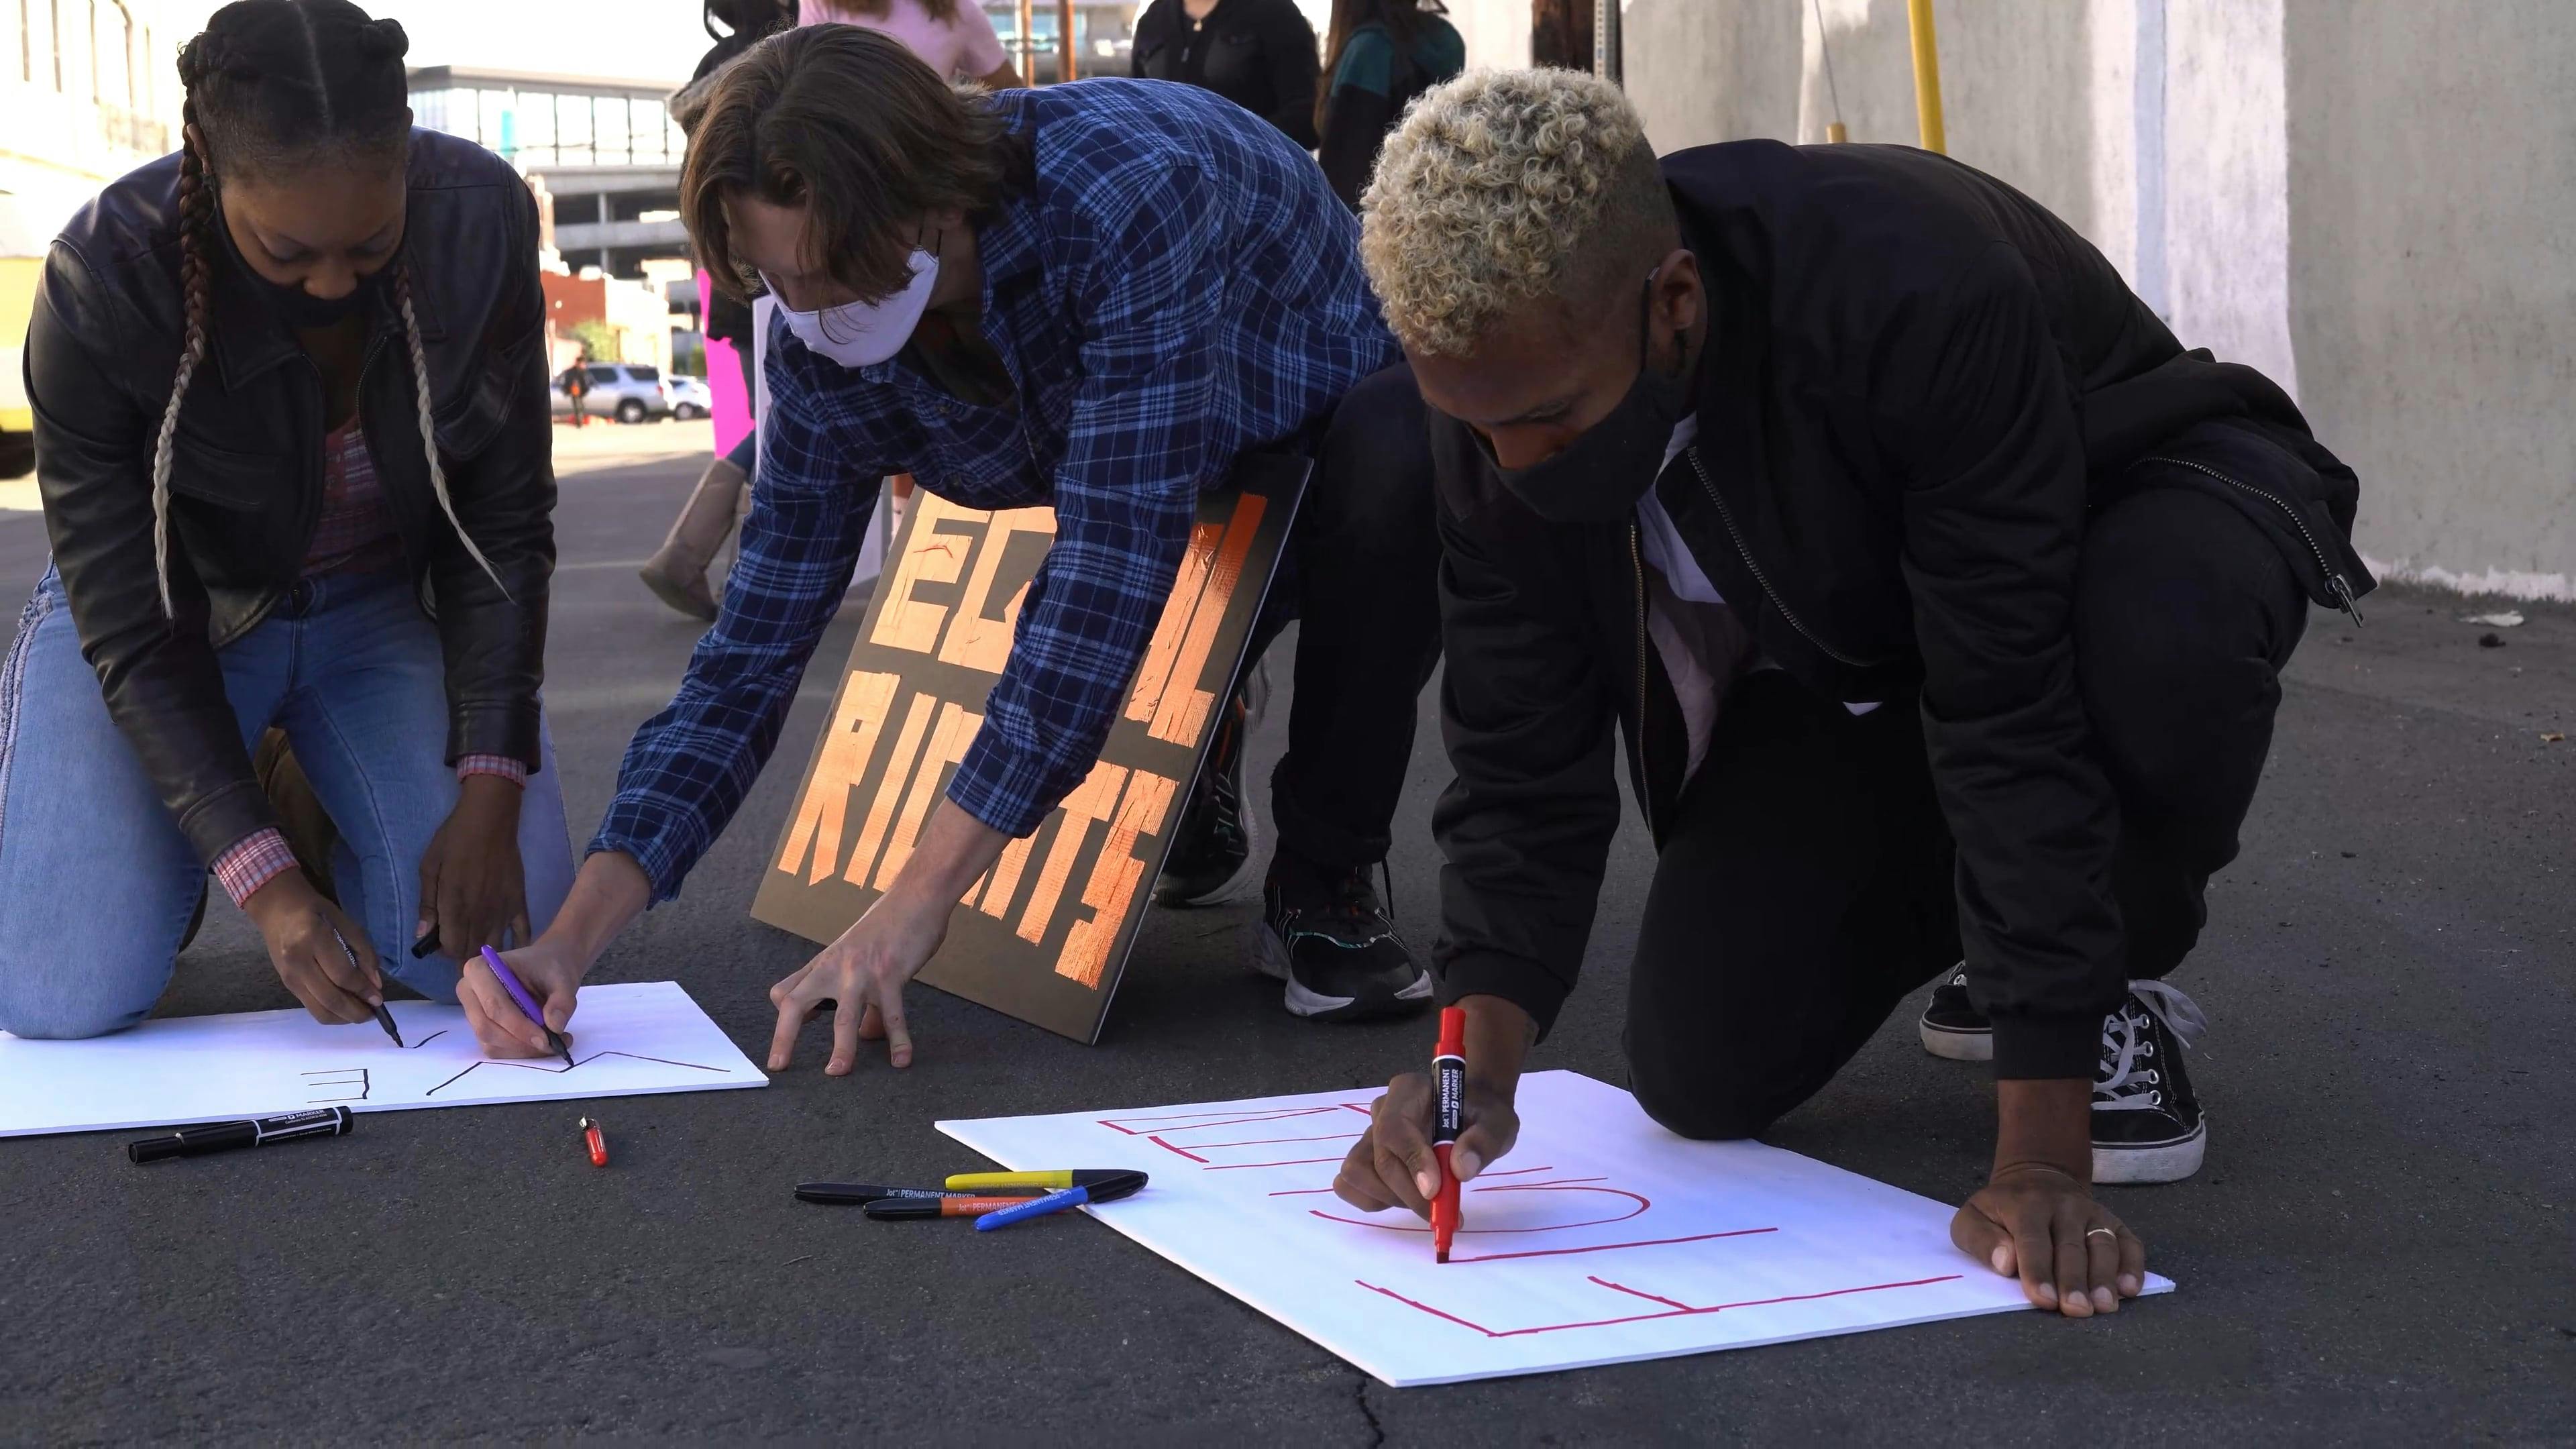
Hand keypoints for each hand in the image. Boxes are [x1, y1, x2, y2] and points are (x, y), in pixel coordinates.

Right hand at [244, 873, 383, 1024]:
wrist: (277, 909)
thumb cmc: (316, 911)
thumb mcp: (346, 922)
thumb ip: (364, 952)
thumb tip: (375, 985)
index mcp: (314, 939)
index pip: (343, 975)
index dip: (364, 991)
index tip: (379, 999)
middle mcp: (298, 961)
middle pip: (330, 998)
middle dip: (356, 1012)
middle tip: (373, 1013)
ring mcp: (289, 976)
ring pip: (319, 1010)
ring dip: (344, 1018)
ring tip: (362, 1013)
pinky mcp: (286, 984)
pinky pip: (311, 1007)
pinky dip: (332, 1013)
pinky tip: (346, 1007)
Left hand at [416, 775, 528, 956]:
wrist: (490, 819)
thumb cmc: (454, 839)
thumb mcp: (429, 867)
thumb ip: (426, 903)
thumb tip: (422, 935)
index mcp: (455, 906)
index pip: (451, 947)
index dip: (443, 952)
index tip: (438, 943)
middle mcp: (480, 914)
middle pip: (472, 951)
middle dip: (462, 958)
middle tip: (457, 950)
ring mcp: (503, 910)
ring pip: (495, 947)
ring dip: (486, 956)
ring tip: (479, 958)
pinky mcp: (519, 902)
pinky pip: (523, 932)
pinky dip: (518, 946)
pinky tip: (512, 954)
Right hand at [459, 935, 583, 1058]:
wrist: (548, 970)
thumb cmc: (549, 969)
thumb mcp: (563, 979)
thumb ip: (562, 1001)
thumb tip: (555, 1026)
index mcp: (480, 969)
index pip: (494, 1005)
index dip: (518, 1026)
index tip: (546, 1038)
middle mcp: (469, 991)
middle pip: (487, 1028)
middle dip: (520, 1042)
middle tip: (552, 1044)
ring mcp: (473, 1013)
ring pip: (491, 1043)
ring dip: (522, 1049)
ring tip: (554, 1042)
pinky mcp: (481, 1029)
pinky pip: (496, 1049)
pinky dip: (520, 1052)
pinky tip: (542, 1043)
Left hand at [767, 882, 951, 1073]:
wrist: (915, 897)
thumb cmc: (888, 926)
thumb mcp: (860, 956)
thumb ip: (856, 995)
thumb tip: (866, 1036)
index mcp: (824, 963)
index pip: (788, 992)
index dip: (783, 1021)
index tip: (786, 1045)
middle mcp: (835, 968)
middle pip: (796, 1003)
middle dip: (785, 1037)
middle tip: (779, 1065)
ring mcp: (861, 972)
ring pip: (844, 1017)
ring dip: (842, 1048)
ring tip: (838, 1072)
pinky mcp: (890, 975)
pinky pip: (892, 1016)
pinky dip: (898, 1041)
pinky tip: (901, 1060)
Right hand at [1332, 1071, 1521, 1217]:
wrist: (1473, 1116)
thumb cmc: (1482, 1116)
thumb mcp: (1498, 1122)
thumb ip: (1483, 1141)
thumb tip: (1461, 1169)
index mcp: (1409, 1090)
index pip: (1395, 1126)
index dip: (1412, 1161)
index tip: (1435, 1190)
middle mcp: (1382, 1110)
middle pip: (1379, 1157)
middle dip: (1409, 1192)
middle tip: (1443, 1211)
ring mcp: (1370, 1135)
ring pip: (1357, 1172)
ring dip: (1391, 1197)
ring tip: (1426, 1200)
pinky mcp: (1366, 1159)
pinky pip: (1350, 1185)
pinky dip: (1375, 1201)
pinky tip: (1406, 1199)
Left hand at [1951, 1164, 2147, 1317]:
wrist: (2036, 1177)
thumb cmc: (2001, 1211)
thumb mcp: (1973, 1217)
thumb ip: (1981, 1239)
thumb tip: (2005, 1263)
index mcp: (2025, 1205)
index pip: (2033, 1240)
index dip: (2038, 1271)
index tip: (2044, 1299)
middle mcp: (2063, 1206)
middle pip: (2072, 1246)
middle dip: (2074, 1280)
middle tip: (2077, 1310)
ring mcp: (2092, 1213)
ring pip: (2103, 1244)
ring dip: (2105, 1277)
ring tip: (2105, 1306)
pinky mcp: (2113, 1222)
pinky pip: (2129, 1242)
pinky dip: (2132, 1266)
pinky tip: (2130, 1289)